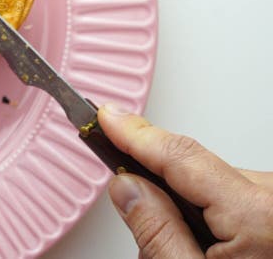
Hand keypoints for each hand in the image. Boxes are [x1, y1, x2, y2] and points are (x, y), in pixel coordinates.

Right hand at [99, 104, 272, 257]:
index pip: (179, 156)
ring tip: (189, 249)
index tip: (107, 117)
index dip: (135, 134)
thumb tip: (127, 187)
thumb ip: (156, 231)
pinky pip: (236, 195)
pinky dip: (213, 212)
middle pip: (195, 169)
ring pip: (215, 183)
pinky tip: (210, 246)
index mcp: (256, 214)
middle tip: (131, 204)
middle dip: (159, 183)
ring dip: (190, 204)